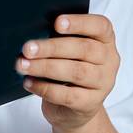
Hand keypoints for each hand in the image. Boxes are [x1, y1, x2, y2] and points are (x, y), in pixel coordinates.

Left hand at [15, 13, 119, 130]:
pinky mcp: (91, 103)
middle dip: (52, 48)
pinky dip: (45, 88)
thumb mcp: (68, 52)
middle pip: (84, 49)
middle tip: (28, 49)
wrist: (74, 109)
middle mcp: (109, 60)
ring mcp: (103, 83)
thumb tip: (33, 37)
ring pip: (76, 72)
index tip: (57, 23)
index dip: (79, 23)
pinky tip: (29, 82)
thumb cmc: (68, 70)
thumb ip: (59, 39)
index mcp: (106, 40)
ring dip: (46, 67)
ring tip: (23, 65)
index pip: (100, 26)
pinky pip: (68, 95)